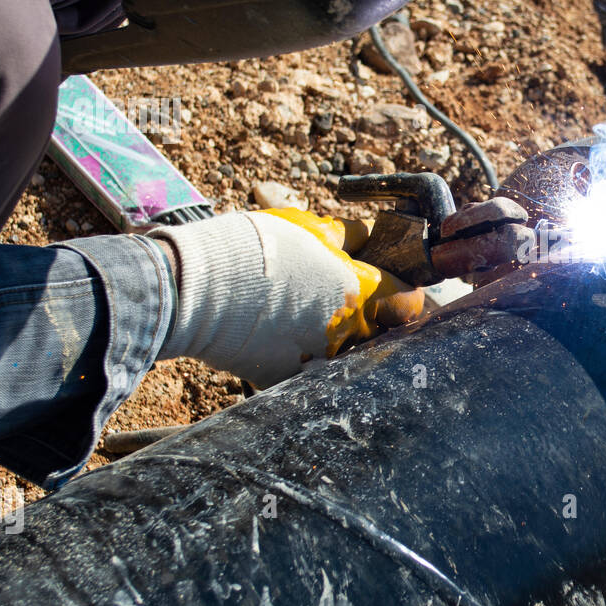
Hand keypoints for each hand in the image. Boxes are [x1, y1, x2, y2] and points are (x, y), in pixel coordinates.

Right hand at [151, 208, 424, 387]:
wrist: (195, 288)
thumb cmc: (254, 248)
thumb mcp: (310, 227)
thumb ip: (352, 236)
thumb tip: (374, 237)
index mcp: (361, 293)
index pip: (410, 302)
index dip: (405, 292)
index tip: (395, 285)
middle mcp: (349, 333)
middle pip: (385, 332)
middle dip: (378, 317)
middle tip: (354, 299)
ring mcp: (320, 361)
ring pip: (351, 354)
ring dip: (344, 339)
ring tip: (312, 316)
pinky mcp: (289, 378)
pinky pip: (312, 368)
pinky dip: (306, 355)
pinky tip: (285, 335)